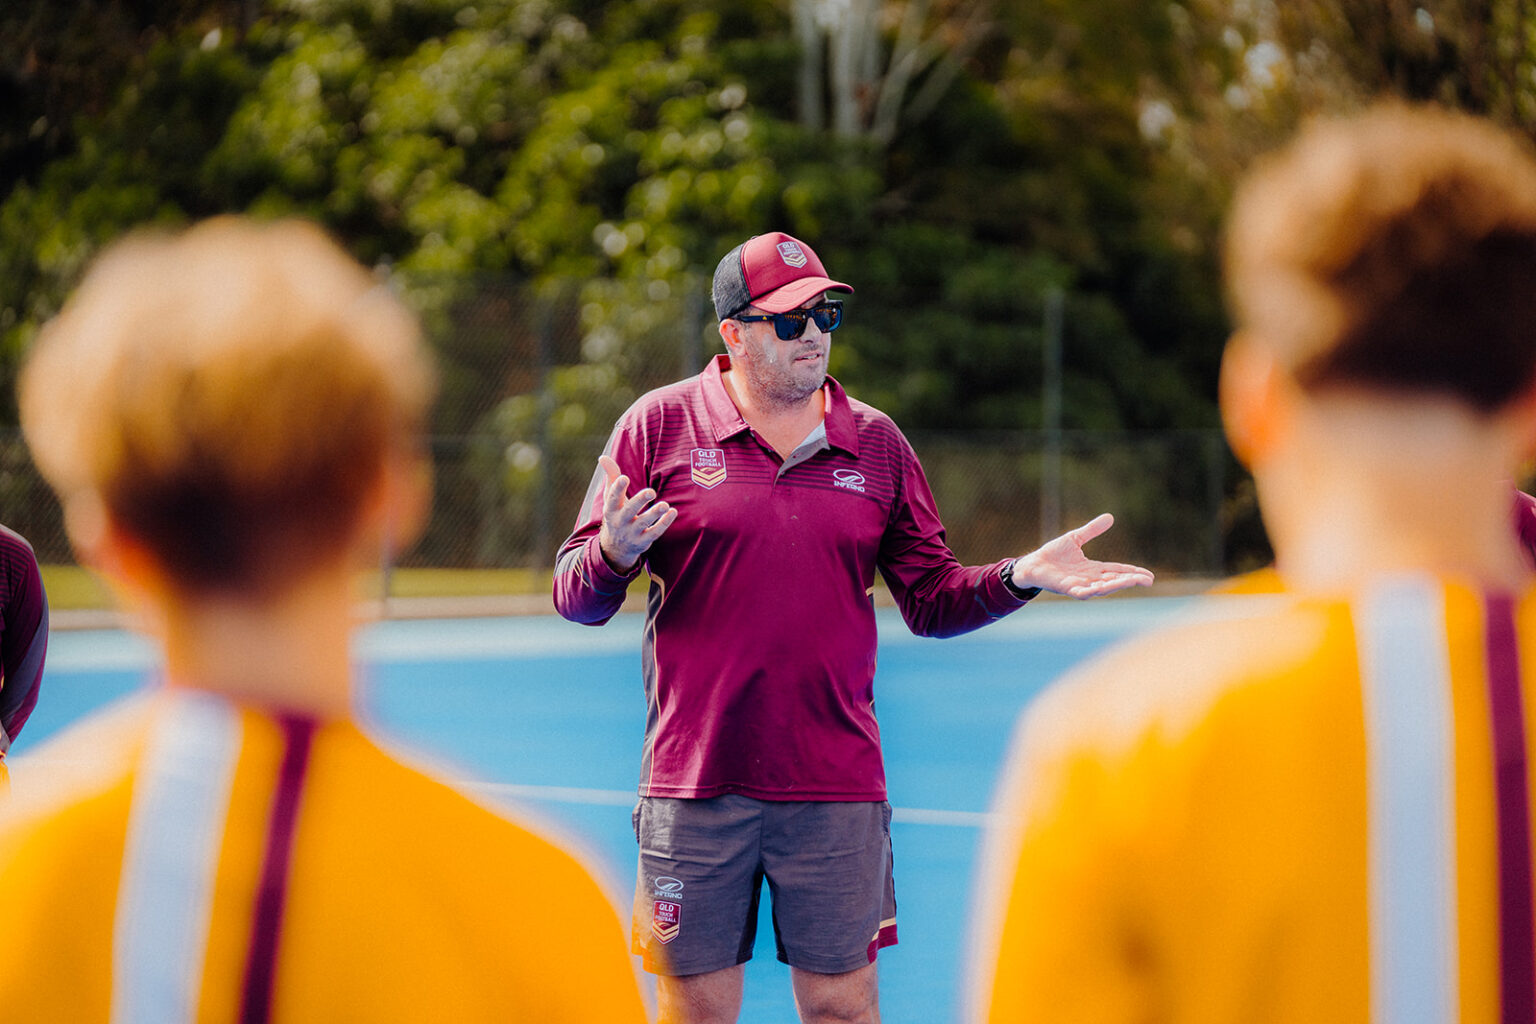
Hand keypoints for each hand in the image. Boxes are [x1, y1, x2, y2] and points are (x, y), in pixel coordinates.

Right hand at [597, 455, 676, 574]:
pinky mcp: (643, 541)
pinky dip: (664, 523)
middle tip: (652, 491)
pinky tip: (672, 512)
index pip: (612, 499)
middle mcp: (620, 522)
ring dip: (655, 514)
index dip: (617, 488)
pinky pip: (654, 533)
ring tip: (665, 505)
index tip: (624, 478)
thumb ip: (611, 476)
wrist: (615, 548)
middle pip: (629, 511)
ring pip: (644, 523)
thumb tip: (603, 457)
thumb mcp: (611, 498)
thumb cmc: (616, 514)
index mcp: (610, 509)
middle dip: (639, 501)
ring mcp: (632, 533)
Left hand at [1011, 513, 1153, 599]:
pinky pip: (1081, 592)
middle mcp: (1089, 579)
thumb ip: (1092, 530)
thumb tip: (1110, 517)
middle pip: (1114, 580)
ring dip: (1117, 585)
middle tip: (1148, 580)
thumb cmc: (1053, 554)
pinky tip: (1100, 589)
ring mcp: (1079, 585)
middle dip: (1131, 580)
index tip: (1148, 575)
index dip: (1132, 572)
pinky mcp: (1067, 588)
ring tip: (1133, 581)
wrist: (1033, 563)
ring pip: (1102, 588)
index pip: (1117, 571)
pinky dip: (1090, 591)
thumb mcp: (1076, 538)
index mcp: (1093, 569)